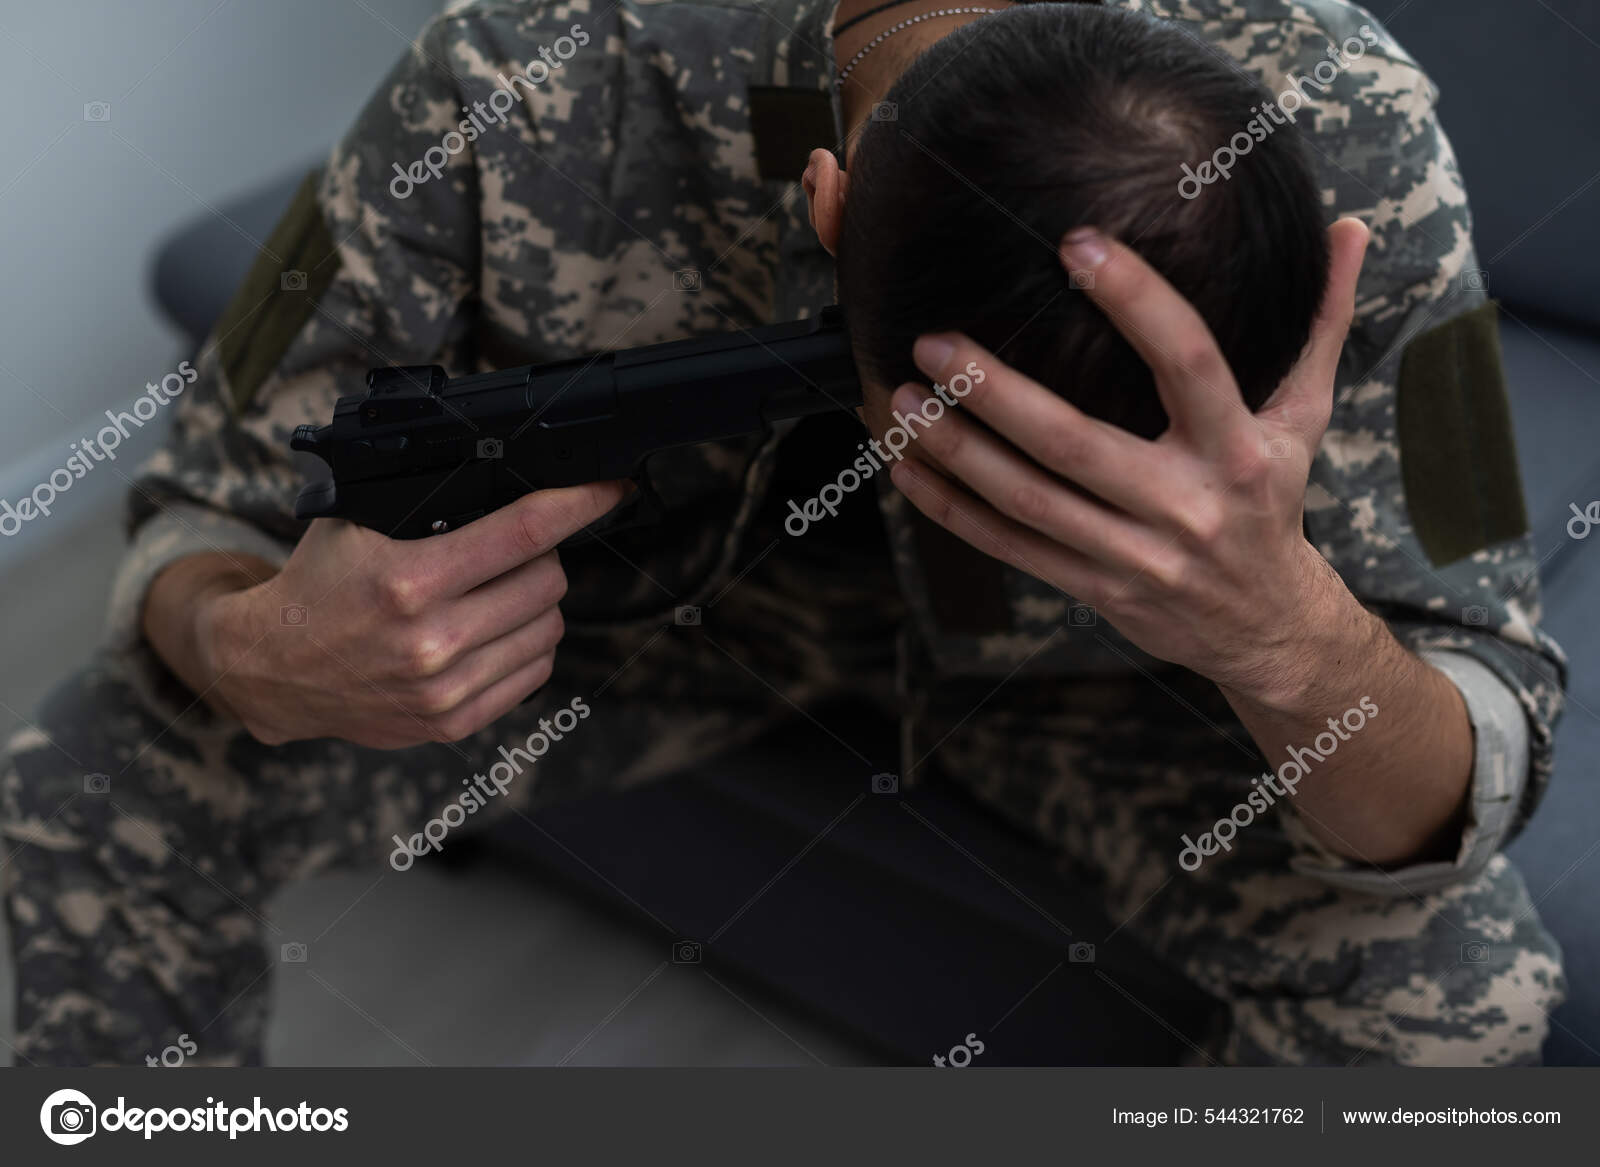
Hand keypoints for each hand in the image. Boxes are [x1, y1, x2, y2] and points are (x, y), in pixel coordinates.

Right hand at [180, 482, 629, 747]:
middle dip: (546, 553)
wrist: (272, 669)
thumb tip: (504, 472)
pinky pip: (533, 674)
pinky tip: (500, 628)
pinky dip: (529, 644)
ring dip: (540, 601)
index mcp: (408, 580)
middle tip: (523, 546)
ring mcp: (446, 688)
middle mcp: (432, 640)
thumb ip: (423, 499)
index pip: (523, 533)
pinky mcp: (452, 721)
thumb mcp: (356, 523)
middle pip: (547, 581)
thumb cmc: (318, 585)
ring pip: (548, 629)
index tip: (610, 488)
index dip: (578, 503)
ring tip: (505, 588)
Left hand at [886, 220, 1369, 704]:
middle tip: (934, 342)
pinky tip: (905, 468)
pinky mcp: (1095, 589)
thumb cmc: (1275, 506)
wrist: (1270, 631)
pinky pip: (1011, 548)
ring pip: (1030, 502)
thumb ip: (1321, 324)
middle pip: (1076, 443)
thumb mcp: (1305, 420)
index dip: (1135, 301)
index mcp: (1241, 451)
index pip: (1188, 362)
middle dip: (997, 392)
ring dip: (956, 451)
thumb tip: (1350, 230)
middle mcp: (1187, 506)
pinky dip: (953, 510)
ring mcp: (1136, 556)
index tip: (1076, 245)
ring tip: (899, 399)